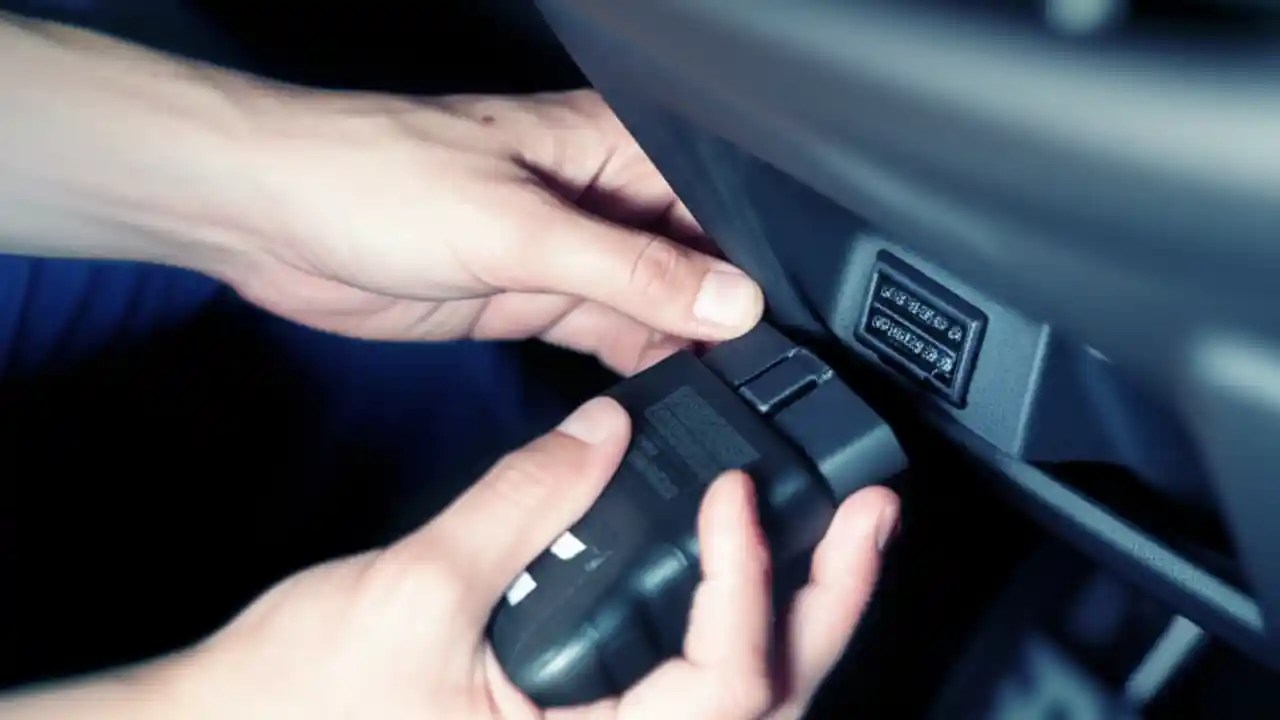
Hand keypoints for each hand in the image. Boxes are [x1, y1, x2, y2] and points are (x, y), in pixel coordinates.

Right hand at [156, 397, 897, 718]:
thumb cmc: (300, 705)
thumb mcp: (417, 595)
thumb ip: (523, 503)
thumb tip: (604, 433)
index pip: (725, 686)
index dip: (746, 583)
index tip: (732, 494)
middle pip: (770, 702)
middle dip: (830, 602)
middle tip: (869, 514)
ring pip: (743, 701)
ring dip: (798, 612)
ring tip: (839, 532)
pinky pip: (691, 689)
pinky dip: (736, 623)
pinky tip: (744, 565)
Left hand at [214, 89, 764, 373]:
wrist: (269, 217)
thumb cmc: (380, 180)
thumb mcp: (521, 227)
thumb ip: (630, 270)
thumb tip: (732, 300)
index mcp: (606, 147)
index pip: (711, 199)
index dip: (754, 258)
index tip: (791, 325)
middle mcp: (596, 196)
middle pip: (688, 257)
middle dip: (723, 311)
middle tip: (765, 378)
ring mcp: (562, 251)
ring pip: (649, 302)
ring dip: (681, 345)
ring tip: (726, 396)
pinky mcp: (526, 298)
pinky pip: (602, 332)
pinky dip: (632, 364)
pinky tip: (665, 397)